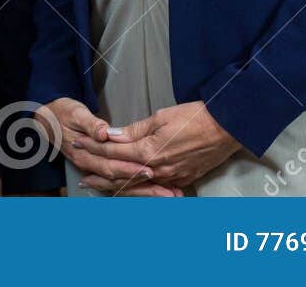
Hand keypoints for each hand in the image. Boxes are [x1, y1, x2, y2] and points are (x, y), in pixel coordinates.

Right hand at [38, 98, 181, 196]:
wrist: (48, 119)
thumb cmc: (63, 113)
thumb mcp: (75, 113)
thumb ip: (91, 124)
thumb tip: (103, 132)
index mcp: (84, 155)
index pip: (111, 166)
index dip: (131, 168)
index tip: (150, 169)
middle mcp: (90, 167)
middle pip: (121, 182)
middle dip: (146, 188)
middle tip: (168, 191)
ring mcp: (96, 171)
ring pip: (123, 187)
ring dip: (147, 193)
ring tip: (169, 195)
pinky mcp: (101, 170)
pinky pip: (121, 184)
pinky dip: (139, 190)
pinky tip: (155, 192)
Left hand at [80, 101, 240, 188]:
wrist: (227, 129)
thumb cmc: (195, 117)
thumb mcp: (161, 117)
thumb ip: (134, 130)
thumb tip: (111, 134)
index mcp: (148, 151)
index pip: (112, 151)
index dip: (93, 147)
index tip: (78, 143)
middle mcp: (156, 169)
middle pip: (119, 174)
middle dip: (97, 172)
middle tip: (80, 173)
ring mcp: (169, 177)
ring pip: (134, 185)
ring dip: (113, 185)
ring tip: (96, 185)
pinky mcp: (181, 180)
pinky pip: (153, 188)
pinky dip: (137, 188)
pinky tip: (128, 189)